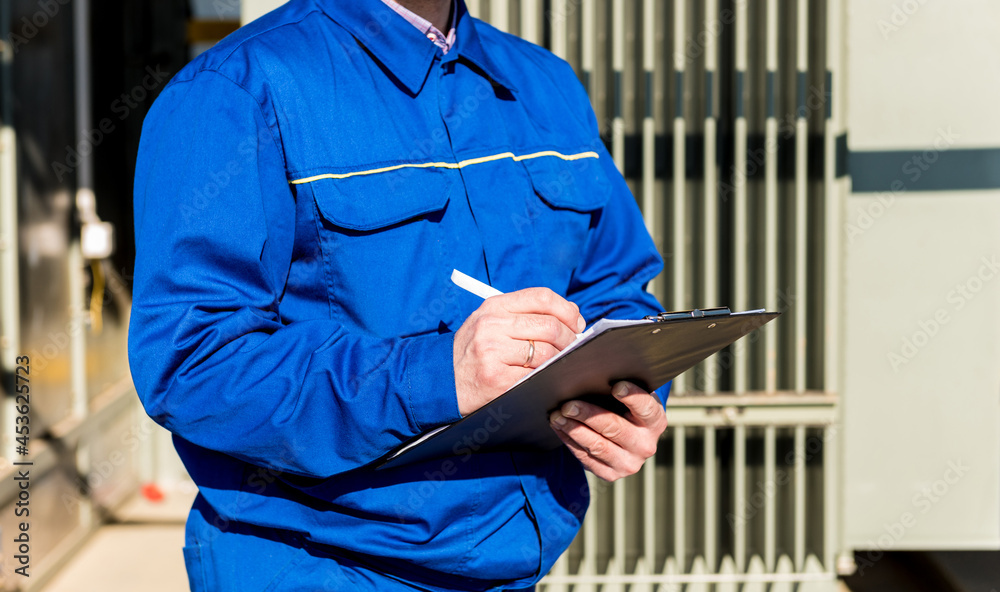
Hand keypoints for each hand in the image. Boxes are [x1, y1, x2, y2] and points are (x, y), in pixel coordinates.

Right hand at [454, 288, 584, 416]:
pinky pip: (535, 375)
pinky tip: (542, 377)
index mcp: (494, 306)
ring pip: (546, 352)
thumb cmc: (475, 351)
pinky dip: (545, 377)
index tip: (576, 323)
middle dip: (570, 339)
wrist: (442, 380)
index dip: (567, 310)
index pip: (542, 297)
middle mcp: (492, 325)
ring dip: (559, 360)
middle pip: (550, 326)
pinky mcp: (497, 378)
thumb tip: (571, 319)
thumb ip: (524, 315)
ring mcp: (493, 352)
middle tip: (572, 348)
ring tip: (557, 364)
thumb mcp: (490, 322)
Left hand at [549, 381, 666, 480]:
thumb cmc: (624, 408)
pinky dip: (569, 441)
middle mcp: (645, 445)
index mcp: (655, 422)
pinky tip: (559, 428)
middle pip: (615, 428)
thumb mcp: (630, 396)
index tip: (616, 386)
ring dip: (574, 430)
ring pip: (597, 446)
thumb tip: (592, 374)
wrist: (626, 438)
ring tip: (557, 416)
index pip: (646, 409)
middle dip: (588, 415)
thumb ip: (619, 386)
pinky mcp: (610, 474)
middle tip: (568, 405)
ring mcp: (628, 463)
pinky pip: (586, 458)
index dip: (632, 397)